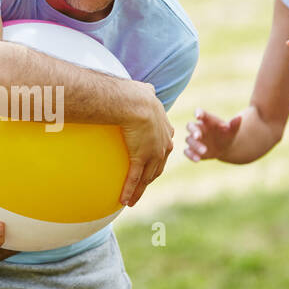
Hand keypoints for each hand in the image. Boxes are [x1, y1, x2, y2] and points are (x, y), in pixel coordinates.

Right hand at [118, 82, 175, 206]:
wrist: (136, 103)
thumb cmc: (136, 94)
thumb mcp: (145, 92)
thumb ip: (146, 92)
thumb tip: (142, 87)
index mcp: (164, 129)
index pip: (163, 148)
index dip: (158, 157)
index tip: (153, 163)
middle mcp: (163, 144)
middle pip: (158, 167)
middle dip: (151, 178)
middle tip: (143, 187)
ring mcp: (153, 153)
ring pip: (148, 177)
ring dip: (140, 190)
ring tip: (133, 201)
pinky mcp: (141, 158)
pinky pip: (134, 179)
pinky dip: (130, 191)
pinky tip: (123, 201)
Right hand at [184, 109, 241, 162]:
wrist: (224, 147)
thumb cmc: (227, 135)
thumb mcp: (232, 131)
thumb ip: (234, 124)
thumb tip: (239, 118)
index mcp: (206, 120)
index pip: (200, 113)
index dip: (198, 113)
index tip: (198, 116)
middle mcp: (197, 128)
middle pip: (190, 126)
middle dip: (193, 131)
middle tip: (198, 136)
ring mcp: (193, 139)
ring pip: (189, 140)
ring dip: (195, 145)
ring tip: (204, 151)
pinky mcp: (192, 149)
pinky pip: (187, 151)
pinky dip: (191, 155)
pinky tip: (198, 159)